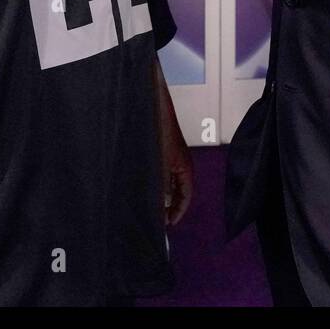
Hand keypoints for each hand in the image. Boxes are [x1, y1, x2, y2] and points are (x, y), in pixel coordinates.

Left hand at [155, 78, 192, 225]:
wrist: (155, 106)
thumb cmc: (160, 129)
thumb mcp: (161, 162)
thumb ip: (162, 185)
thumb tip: (163, 204)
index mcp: (185, 167)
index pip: (186, 195)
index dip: (178, 210)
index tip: (169, 222)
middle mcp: (180, 163)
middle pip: (178, 189)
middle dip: (169, 204)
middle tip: (158, 217)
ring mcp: (171, 156)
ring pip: (168, 181)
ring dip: (161, 193)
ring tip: (149, 205)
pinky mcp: (161, 150)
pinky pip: (161, 172)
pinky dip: (155, 182)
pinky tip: (143, 185)